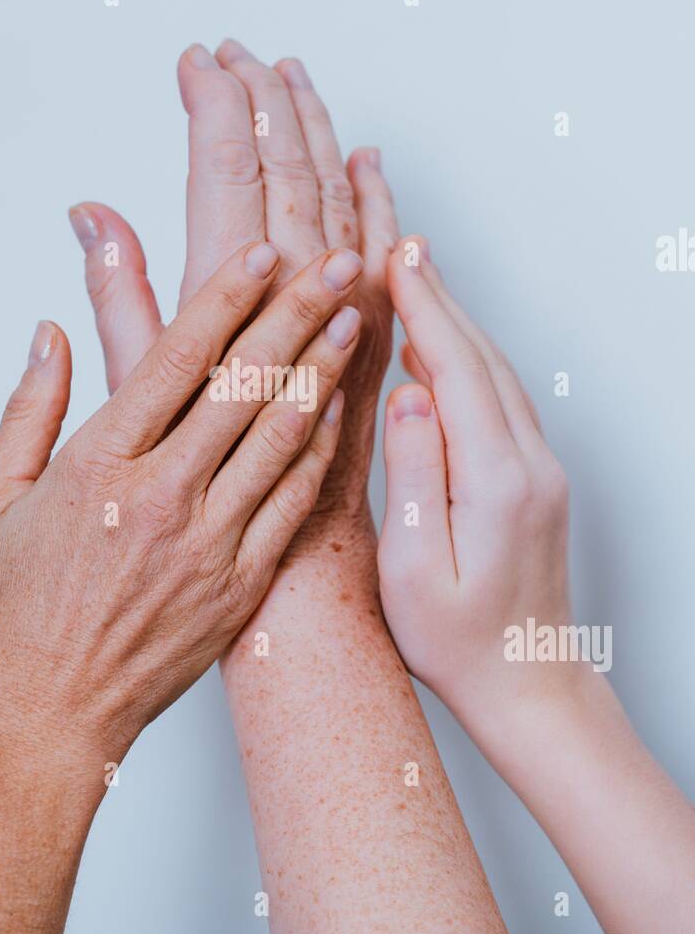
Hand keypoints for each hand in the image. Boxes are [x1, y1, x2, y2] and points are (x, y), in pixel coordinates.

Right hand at [0, 241, 361, 771]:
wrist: (52, 717)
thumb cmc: (14, 615)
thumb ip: (28, 411)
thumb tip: (51, 336)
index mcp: (100, 467)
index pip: (175, 360)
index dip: (224, 298)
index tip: (261, 255)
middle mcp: (163, 497)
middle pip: (243, 386)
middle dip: (295, 315)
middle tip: (334, 266)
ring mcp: (210, 542)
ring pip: (280, 438)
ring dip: (322, 370)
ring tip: (354, 319)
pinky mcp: (240, 581)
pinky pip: (292, 502)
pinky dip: (320, 450)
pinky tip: (341, 408)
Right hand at [378, 237, 577, 749]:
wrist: (527, 685)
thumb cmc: (460, 646)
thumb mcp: (411, 569)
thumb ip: (411, 474)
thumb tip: (406, 392)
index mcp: (495, 483)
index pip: (456, 370)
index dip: (423, 308)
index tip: (394, 260)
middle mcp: (528, 466)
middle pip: (481, 358)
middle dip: (439, 298)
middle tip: (399, 248)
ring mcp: (539, 471)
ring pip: (497, 375)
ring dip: (456, 324)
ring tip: (415, 283)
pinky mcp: (536, 481)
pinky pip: (503, 401)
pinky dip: (471, 361)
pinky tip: (443, 353)